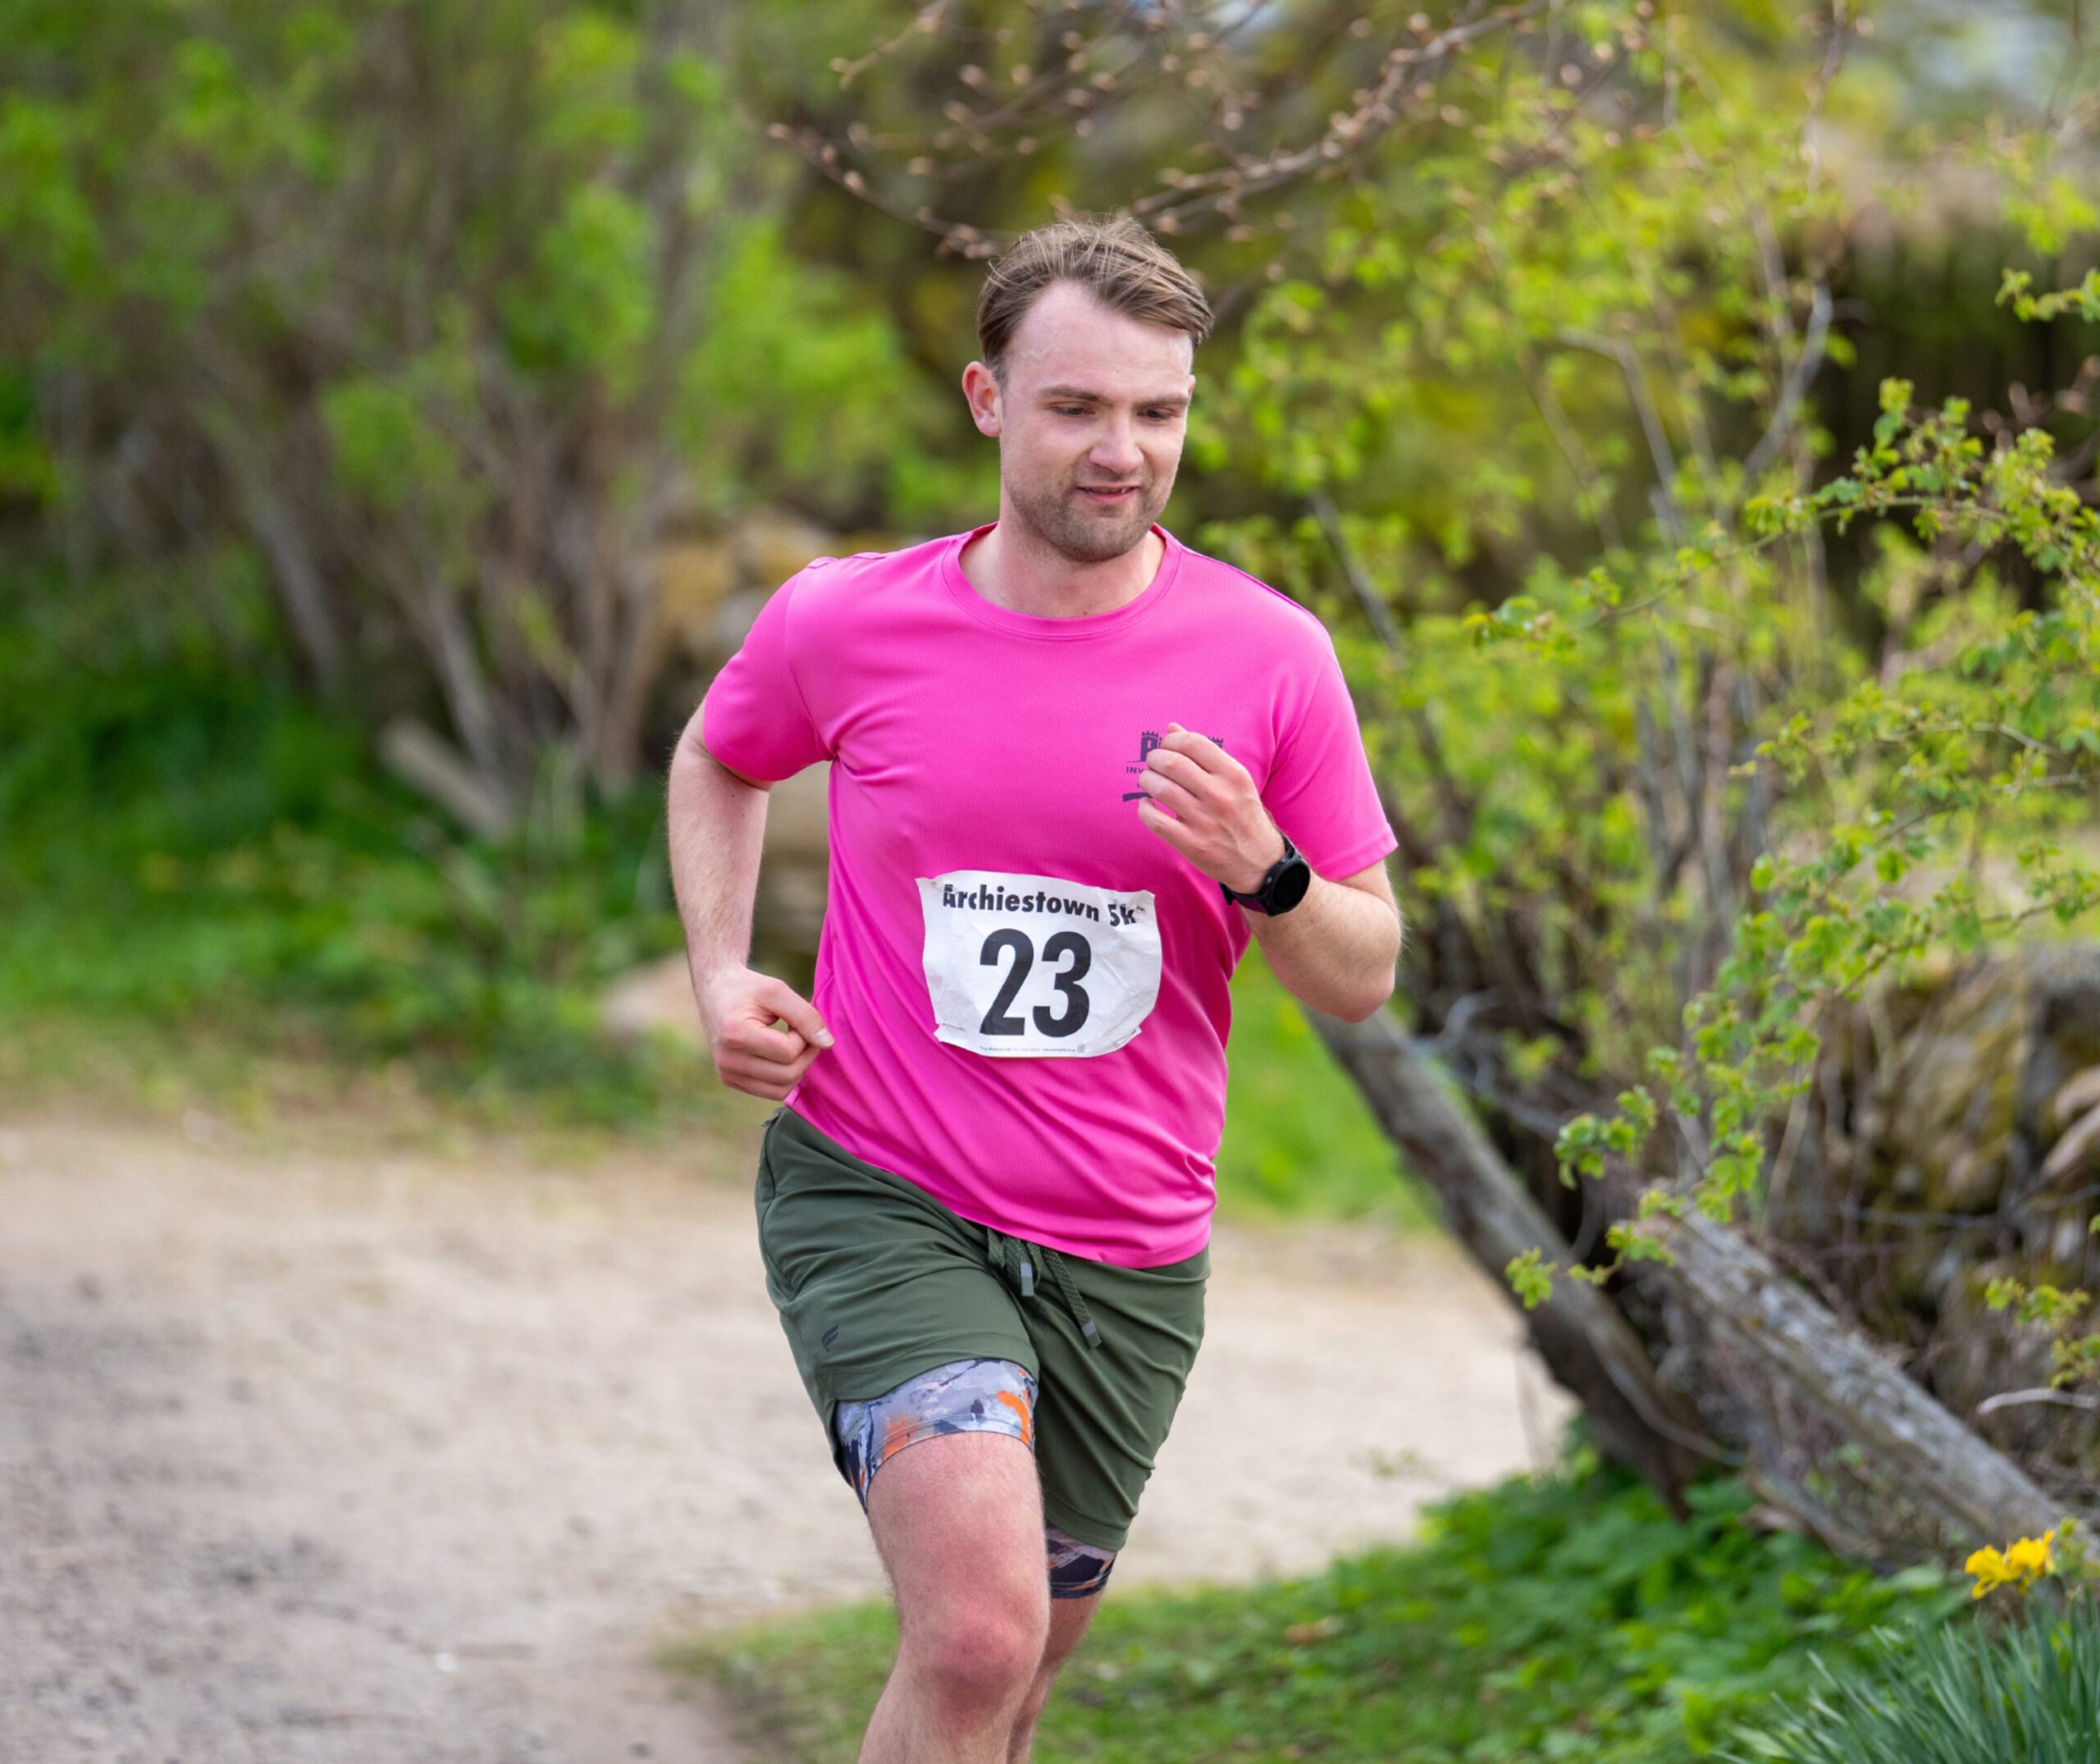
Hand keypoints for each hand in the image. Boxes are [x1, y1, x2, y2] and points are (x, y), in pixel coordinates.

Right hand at [695, 964, 833, 1100]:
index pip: (788, 1052)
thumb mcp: (778, 991)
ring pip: (781, 1089)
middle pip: (787, 1075)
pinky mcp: (730, 1081)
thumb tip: (828, 1044)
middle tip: (801, 1033)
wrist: (715, 991)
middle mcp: (727, 1060)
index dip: (803, 1037)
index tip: (797, 1021)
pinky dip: (785, 1077)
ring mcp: (726, 1074)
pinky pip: (770, 1091)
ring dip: (797, 1068)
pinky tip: (780, 1055)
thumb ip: (805, 1015)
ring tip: (792, 1044)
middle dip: (804, 1054)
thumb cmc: (748, 988)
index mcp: (735, 1034)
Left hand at [1134, 722, 1285, 894]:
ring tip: (1147, 781)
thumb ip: (1204, 754)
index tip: (1165, 746)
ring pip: (1160, 789)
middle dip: (1154, 759)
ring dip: (1146, 780)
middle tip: (1152, 764)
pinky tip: (1147, 805)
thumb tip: (1171, 728)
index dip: (1171, 740)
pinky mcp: (1192, 845)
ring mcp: (1205, 821)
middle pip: (1172, 763)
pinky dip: (1144, 808)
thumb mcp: (1235, 781)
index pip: (1194, 744)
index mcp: (1234, 775)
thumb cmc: (1243, 815)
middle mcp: (1220, 796)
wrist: (1259, 862)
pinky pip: (1155, 820)